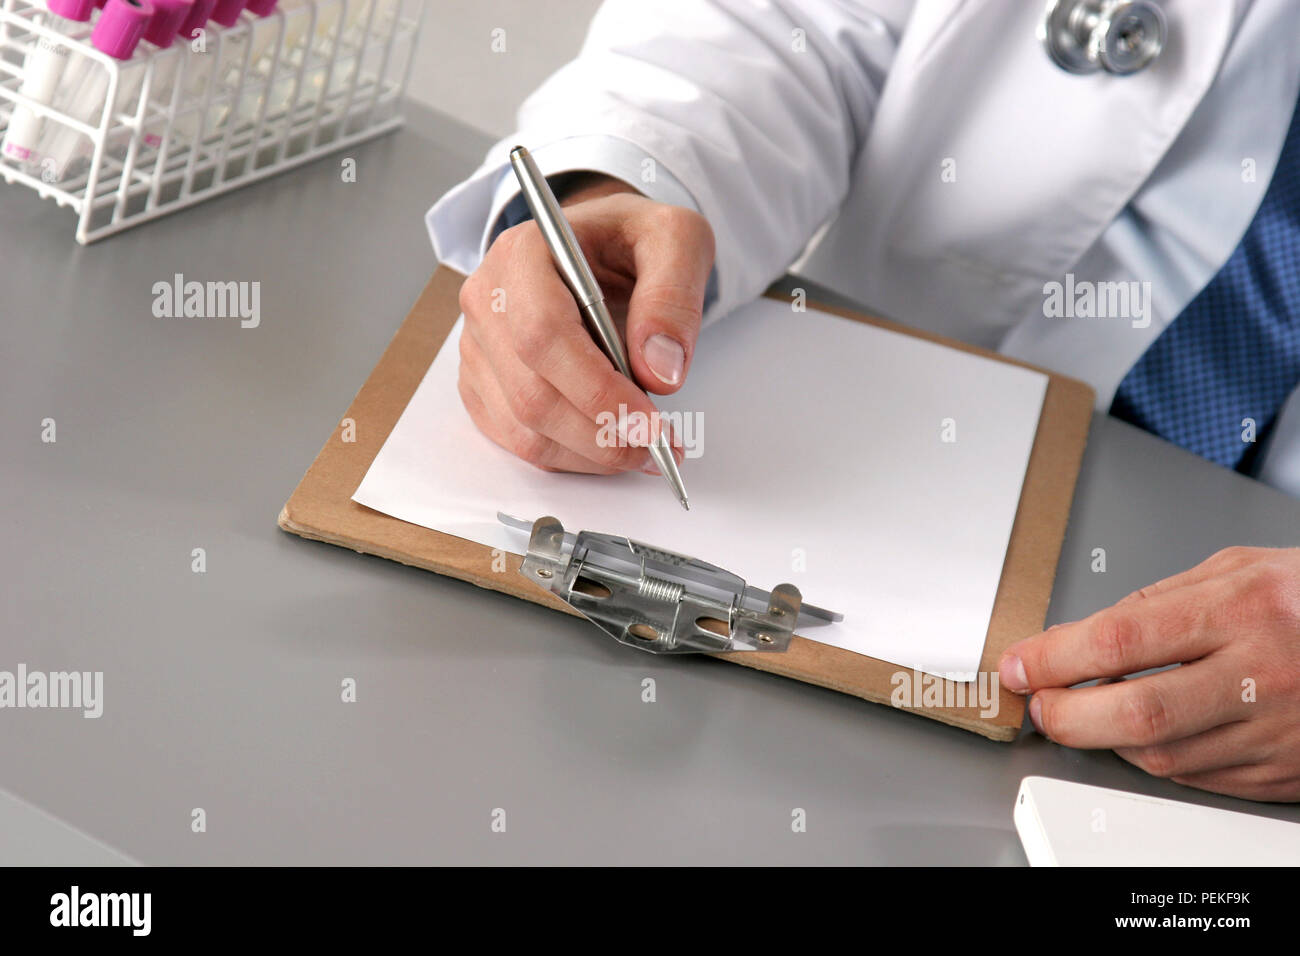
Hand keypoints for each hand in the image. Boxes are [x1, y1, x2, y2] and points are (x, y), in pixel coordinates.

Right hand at [456, 172, 714, 472]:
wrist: (603, 247)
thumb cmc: (631, 240)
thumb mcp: (675, 239)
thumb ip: (673, 297)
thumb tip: (660, 371)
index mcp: (524, 253)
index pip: (543, 335)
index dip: (597, 391)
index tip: (649, 423)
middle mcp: (487, 299)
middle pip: (531, 393)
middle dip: (602, 434)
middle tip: (659, 446)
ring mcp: (479, 346)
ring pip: (523, 427)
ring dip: (590, 454)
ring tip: (646, 449)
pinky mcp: (483, 383)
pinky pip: (518, 440)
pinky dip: (571, 456)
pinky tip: (611, 446)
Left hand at [998, 547, 1299, 801]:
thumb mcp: (1238, 568)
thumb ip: (1156, 602)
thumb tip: (1078, 636)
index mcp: (1246, 608)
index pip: (1121, 638)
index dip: (1054, 657)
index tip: (1019, 664)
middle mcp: (1265, 673)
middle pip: (1136, 712)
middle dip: (1066, 715)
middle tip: (1039, 704)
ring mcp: (1280, 730)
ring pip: (1163, 756)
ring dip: (1105, 740)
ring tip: (1085, 713)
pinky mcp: (1287, 771)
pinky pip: (1200, 778)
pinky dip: (1156, 758)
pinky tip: (1143, 733)